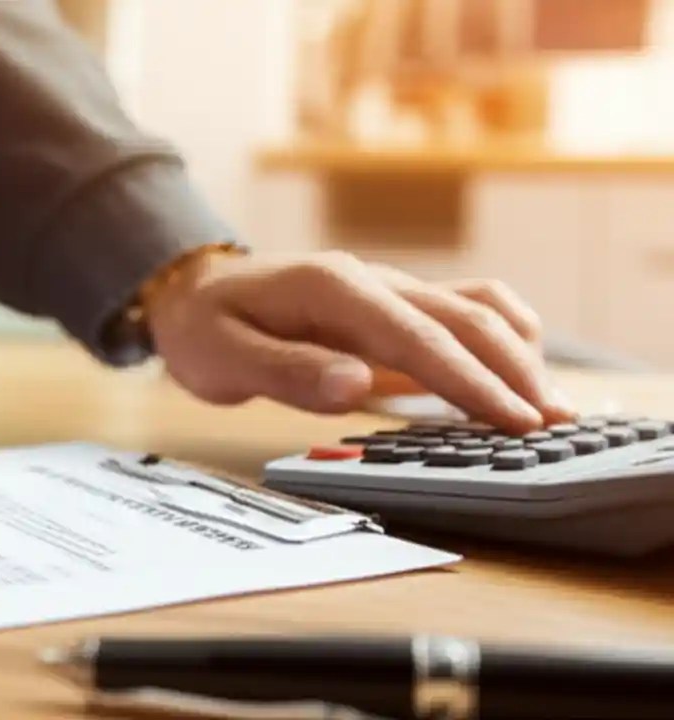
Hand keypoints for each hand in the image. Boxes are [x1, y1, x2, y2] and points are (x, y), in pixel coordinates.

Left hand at [145, 250, 573, 433]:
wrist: (195, 293)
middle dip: (511, 371)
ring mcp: (387, 289)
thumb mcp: (223, 358)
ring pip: (472, 309)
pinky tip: (515, 371)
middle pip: (462, 319)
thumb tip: (354, 386)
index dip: (469, 379)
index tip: (513, 419)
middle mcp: (370, 280)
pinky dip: (497, 336)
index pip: (416, 337)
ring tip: (549, 405)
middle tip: (552, 424)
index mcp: (332, 289)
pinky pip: (459, 309)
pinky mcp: (392, 306)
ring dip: (515, 352)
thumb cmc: (206, 329)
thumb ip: (287, 371)